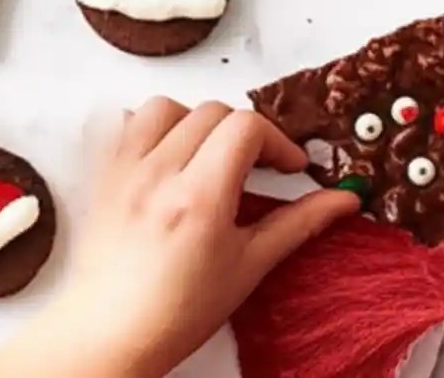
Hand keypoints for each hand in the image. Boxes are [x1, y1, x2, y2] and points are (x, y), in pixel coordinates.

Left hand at [0, 98, 359, 377]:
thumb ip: (298, 224)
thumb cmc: (176, 312)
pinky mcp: (100, 176)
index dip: (277, 141)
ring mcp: (123, 171)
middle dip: (244, 133)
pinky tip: (161, 154)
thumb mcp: (249, 267)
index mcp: (198, 198)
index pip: (246, 127)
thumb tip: (343, 200)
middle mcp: (157, 175)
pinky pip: (116, 122)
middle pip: (212, 112)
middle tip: (256, 166)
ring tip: (207, 154)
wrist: (112, 335)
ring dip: (193, 120)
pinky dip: (142, 126)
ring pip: (163, 107)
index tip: (288, 166)